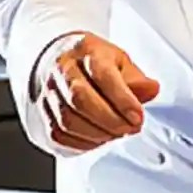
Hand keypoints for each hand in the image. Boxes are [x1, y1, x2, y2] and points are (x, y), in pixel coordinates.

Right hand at [33, 31, 160, 151]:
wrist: (60, 61)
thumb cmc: (93, 62)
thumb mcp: (120, 61)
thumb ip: (136, 78)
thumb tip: (151, 90)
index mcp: (85, 50)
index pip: (102, 74)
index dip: (122, 99)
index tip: (138, 116)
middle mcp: (61, 70)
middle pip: (81, 100)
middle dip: (111, 120)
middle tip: (131, 128)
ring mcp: (47, 92)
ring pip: (68, 121)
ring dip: (98, 134)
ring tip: (118, 133)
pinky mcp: (41, 114)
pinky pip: (59, 135)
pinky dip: (82, 143)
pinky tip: (99, 138)